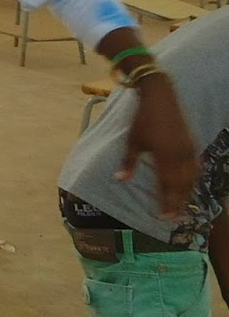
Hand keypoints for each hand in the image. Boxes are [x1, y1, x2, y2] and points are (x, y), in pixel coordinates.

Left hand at [120, 72, 198, 218]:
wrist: (160, 97)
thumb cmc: (143, 119)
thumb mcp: (132, 141)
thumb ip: (128, 162)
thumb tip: (120, 180)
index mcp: (164, 156)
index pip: (166, 185)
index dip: (166, 202)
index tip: (164, 217)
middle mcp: (180, 155)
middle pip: (181, 185)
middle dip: (178, 203)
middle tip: (174, 219)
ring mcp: (189, 149)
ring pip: (191, 177)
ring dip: (187, 193)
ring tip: (182, 207)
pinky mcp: (193, 144)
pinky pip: (196, 167)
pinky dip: (194, 179)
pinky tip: (191, 185)